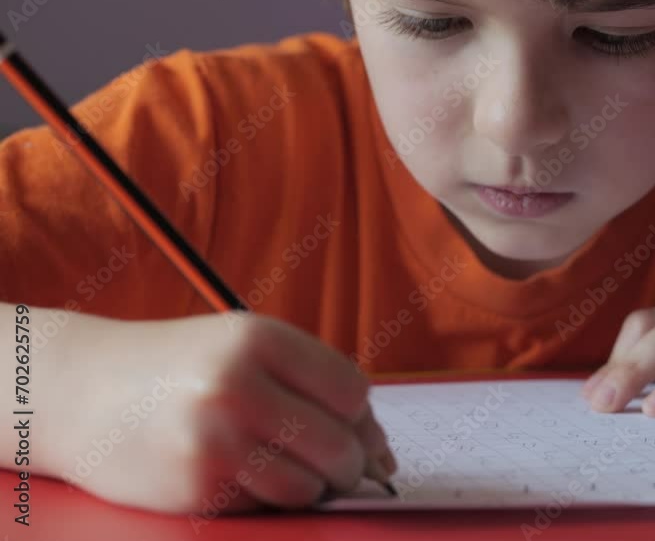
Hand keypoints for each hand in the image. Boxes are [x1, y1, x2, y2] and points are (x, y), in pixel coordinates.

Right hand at [43, 311, 394, 513]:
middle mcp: (239, 385)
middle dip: (346, 464)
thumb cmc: (179, 368)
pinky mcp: (197, 488)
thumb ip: (315, 386)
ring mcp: (216, 441)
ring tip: (275, 463)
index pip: (353, 392)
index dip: (357, 417)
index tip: (343, 425)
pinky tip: (237, 473)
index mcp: (260, 338)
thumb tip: (384, 454)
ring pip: (310, 487)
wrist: (79, 390)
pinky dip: (267, 499)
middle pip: (342, 446)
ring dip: (308, 486)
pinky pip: (268, 507)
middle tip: (327, 462)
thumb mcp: (245, 349)